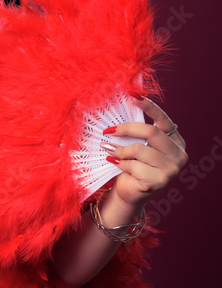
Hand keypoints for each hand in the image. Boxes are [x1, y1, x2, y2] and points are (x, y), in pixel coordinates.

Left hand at [101, 94, 187, 213]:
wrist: (130, 193)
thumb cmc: (133, 165)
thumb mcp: (138, 145)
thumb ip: (137, 132)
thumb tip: (122, 109)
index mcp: (176, 142)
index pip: (163, 120)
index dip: (149, 106)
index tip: (134, 95)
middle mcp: (179, 155)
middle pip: (151, 132)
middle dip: (127, 128)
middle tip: (109, 130)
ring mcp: (171, 169)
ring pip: (140, 150)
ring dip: (120, 150)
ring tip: (109, 150)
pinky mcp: (159, 181)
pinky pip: (134, 165)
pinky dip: (121, 164)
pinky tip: (117, 164)